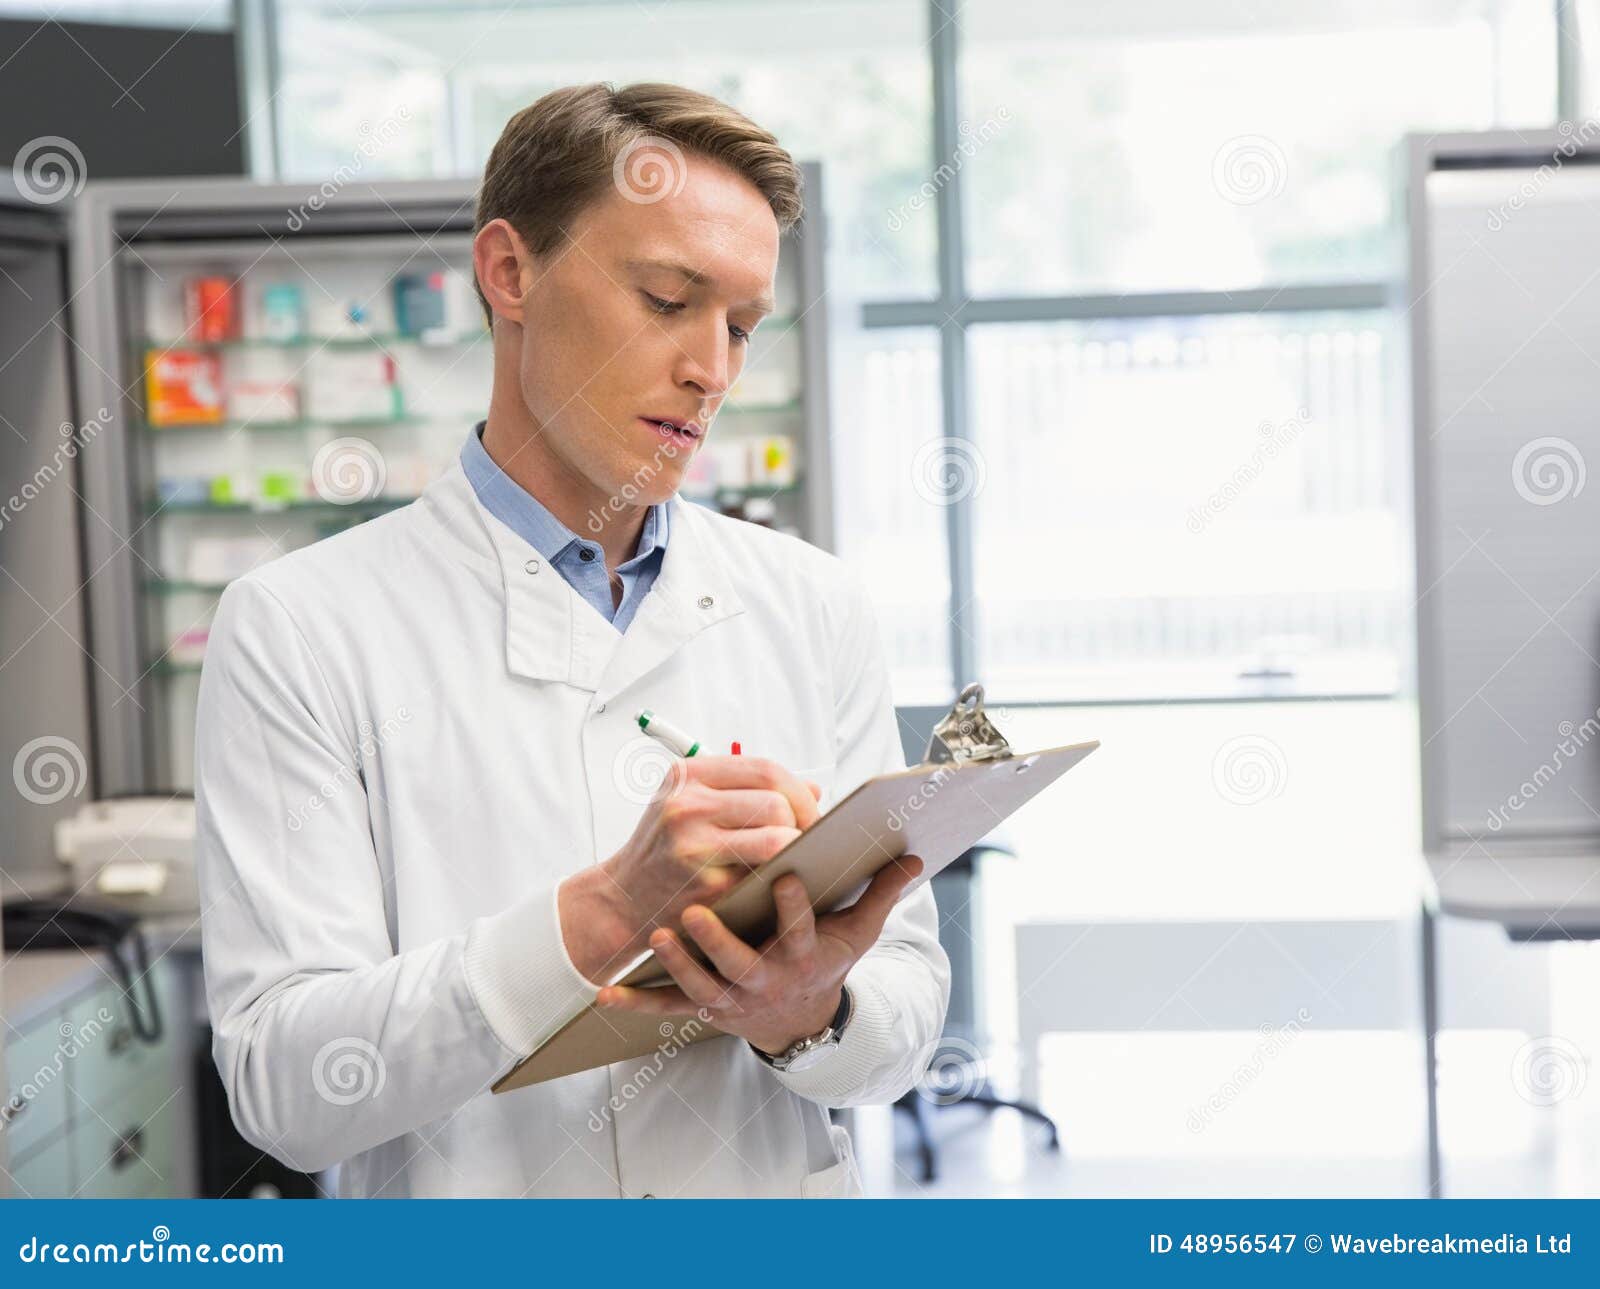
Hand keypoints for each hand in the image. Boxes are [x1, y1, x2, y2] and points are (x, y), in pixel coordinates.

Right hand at [559, 755, 821, 982]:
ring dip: (796, 849)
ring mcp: (695, 846)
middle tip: (808, 837)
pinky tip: (780, 878)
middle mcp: (687, 806)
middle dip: (803, 821)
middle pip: (776, 802)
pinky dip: (780, 875)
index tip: (809, 808)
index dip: (798, 789)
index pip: (764, 769)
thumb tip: (814, 790)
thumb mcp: (692, 804)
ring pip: (776, 837)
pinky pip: (764, 875)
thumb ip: (747, 791)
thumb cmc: (667, 848)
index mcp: (686, 776)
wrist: (624, 899)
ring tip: (796, 855)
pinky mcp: (706, 886)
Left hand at [595, 855, 924, 1056]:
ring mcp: (732, 999)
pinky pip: (667, 1010)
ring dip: (677, 967)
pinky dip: (636, 1004)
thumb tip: (914, 856)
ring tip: (657, 938)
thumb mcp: (856, 934)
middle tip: (696, 915)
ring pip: (701, 987)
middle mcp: (766, 981)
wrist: (801, 1022)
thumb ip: (880, 893)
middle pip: (741, 966)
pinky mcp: (705, 1010)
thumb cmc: (825, 962)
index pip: (801, 932)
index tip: (784, 876)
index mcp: (802, 957)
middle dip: (719, 944)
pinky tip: (605, 994)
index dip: (793, 909)